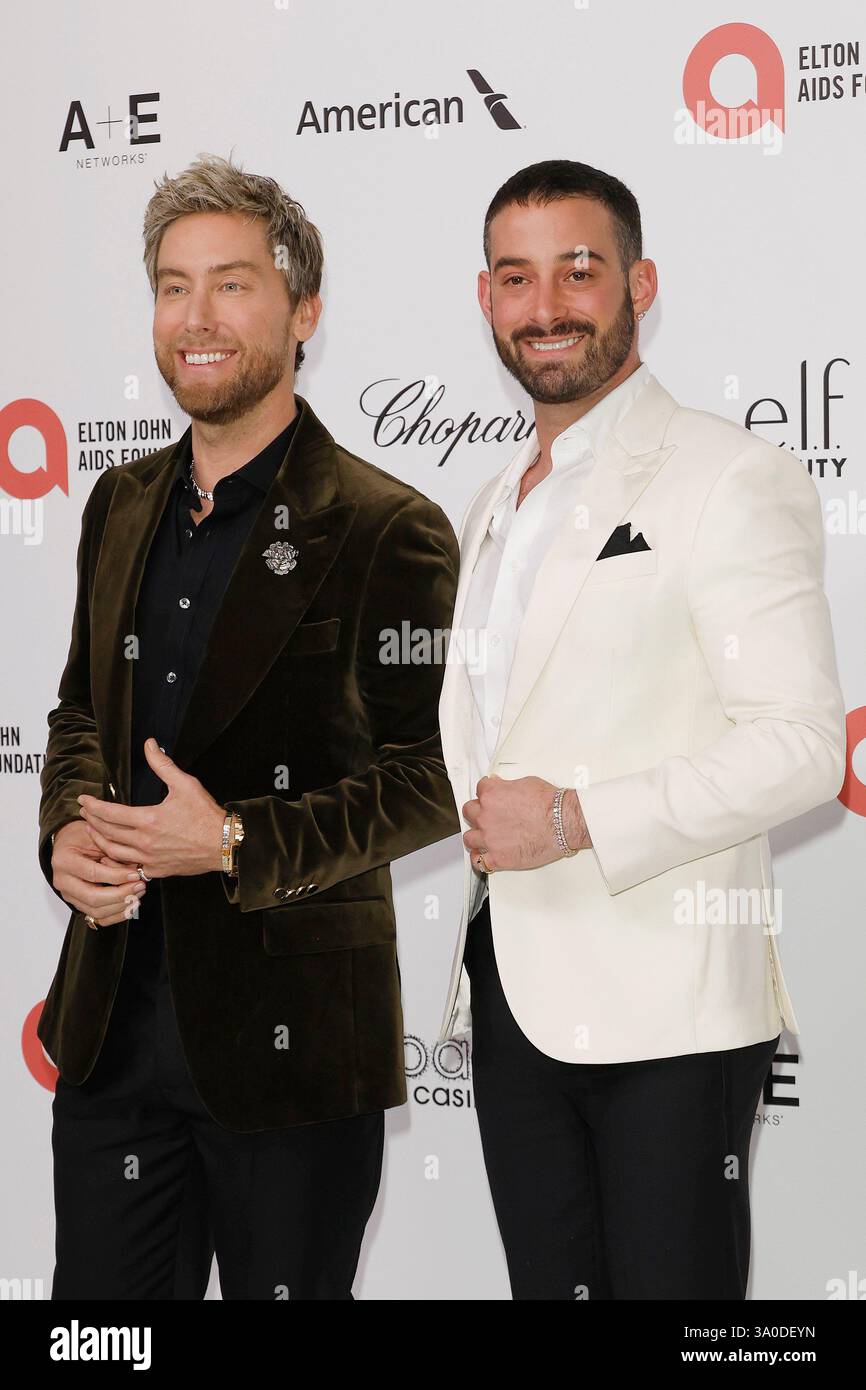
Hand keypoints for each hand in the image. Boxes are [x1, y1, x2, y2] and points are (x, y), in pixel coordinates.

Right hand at [51, 819, 147, 925]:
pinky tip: (130, 905)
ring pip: (96, 911)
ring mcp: (69, 895)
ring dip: (121, 905)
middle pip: (93, 898)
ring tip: (137, 894)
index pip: (93, 874)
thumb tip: (135, 869)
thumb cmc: (84, 837)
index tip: (135, 875)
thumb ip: (113, 852)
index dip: (117, 877)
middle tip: (139, 886)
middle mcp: (63, 881)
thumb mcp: (98, 836)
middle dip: (121, 895)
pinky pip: (97, 917)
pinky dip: (116, 915)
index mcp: (65, 861)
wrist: (70, 842)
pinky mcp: (77, 903)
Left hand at [77, 738, 226, 879]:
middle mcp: (144, 842)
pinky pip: (128, 867)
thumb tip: (150, 745)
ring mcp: (149, 859)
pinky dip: (116, 859)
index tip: (83, 800)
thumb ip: (163, 765)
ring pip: (113, 852)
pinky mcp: (156, 870)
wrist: (224, 844)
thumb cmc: (206, 816)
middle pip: (106, 832)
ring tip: (92, 831)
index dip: (92, 805)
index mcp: (148, 820)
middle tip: (84, 812)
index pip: (109, 813)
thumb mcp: (186, 784)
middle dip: (91, 820)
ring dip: (99, 841)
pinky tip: (113, 853)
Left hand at [462, 775, 590, 871]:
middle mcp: (486, 816)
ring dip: (476, 836)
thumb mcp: (527, 783)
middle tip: (489, 815)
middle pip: (469, 812)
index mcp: (492, 795)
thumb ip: (508, 786)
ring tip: (485, 837)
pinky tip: (484, 856)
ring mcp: (489, 838)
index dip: (487, 794)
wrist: (563, 823)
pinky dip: (480, 860)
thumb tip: (503, 786)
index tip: (491, 797)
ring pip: (469, 838)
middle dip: (478, 812)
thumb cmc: (550, 804)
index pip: (479, 789)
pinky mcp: (498, 858)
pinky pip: (479, 862)